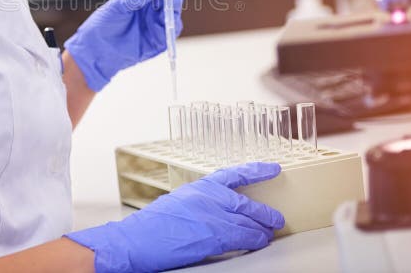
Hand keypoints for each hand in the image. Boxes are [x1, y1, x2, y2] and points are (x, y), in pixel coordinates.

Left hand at [64, 0, 187, 91]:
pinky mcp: (157, 42)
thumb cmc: (103, 24)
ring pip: (173, 14)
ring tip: (173, 0)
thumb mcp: (120, 5)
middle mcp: (151, 10)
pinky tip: (169, 18)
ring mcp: (155, 25)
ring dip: (175, 6)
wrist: (95, 49)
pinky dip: (172, 25)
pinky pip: (170, 33)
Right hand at [65, 162, 284, 272]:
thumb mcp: (178, 204)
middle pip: (245, 203)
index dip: (256, 170)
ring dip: (262, 229)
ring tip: (269, 233)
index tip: (273, 168)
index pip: (233, 174)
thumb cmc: (151, 226)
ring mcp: (211, 215)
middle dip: (263, 212)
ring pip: (248, 221)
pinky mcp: (213, 235)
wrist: (134, 240)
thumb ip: (201, 204)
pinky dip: (255, 240)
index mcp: (198, 187)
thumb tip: (219, 212)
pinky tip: (260, 242)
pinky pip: (243, 237)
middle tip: (276, 218)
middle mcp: (207, 197)